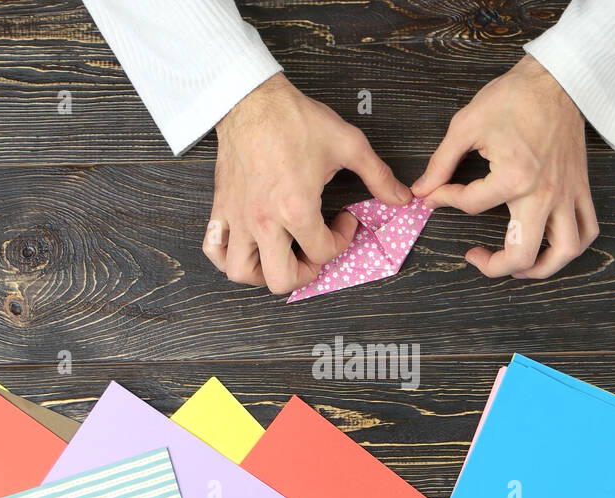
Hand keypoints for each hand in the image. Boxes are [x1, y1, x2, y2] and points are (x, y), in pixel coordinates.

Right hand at [205, 73, 411, 294]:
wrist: (252, 100)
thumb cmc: (293, 119)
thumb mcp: (348, 144)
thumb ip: (378, 176)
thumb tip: (402, 197)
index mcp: (295, 208)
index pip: (323, 252)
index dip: (343, 240)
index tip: (345, 219)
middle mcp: (264, 221)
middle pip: (281, 279)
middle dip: (305, 273)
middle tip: (315, 252)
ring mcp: (238, 218)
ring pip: (241, 273)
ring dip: (263, 273)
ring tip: (280, 257)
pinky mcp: (221, 208)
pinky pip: (212, 249)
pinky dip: (226, 256)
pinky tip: (246, 247)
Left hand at [412, 55, 598, 279]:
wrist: (556, 79)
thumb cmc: (514, 97)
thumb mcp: (466, 125)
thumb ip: (442, 163)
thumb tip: (422, 190)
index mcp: (513, 177)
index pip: (471, 207)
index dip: (445, 200)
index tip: (436, 193)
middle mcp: (543, 194)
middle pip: (522, 253)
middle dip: (493, 266)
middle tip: (475, 258)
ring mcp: (566, 194)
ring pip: (564, 252)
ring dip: (540, 269)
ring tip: (517, 266)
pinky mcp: (580, 189)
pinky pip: (588, 230)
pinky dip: (571, 247)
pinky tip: (550, 247)